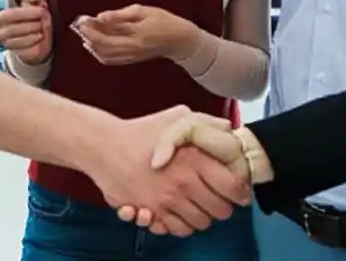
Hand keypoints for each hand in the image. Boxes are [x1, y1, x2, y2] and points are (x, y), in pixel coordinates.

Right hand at [0, 0, 51, 64]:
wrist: (41, 37)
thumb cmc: (34, 15)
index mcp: (3, 18)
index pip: (10, 15)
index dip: (27, 12)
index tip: (42, 10)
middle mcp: (1, 33)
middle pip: (15, 29)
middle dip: (34, 23)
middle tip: (45, 20)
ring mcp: (9, 46)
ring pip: (21, 40)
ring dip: (36, 33)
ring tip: (43, 28)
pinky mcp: (19, 55)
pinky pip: (28, 51)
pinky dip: (38, 44)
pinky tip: (40, 38)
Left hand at [73, 4, 200, 65]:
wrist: (179, 40)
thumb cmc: (164, 20)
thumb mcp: (143, 10)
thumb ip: (120, 15)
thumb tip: (100, 17)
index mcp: (135, 35)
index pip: (105, 36)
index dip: (90, 29)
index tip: (82, 20)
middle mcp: (131, 49)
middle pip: (102, 48)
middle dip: (88, 37)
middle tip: (81, 26)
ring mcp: (131, 57)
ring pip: (104, 56)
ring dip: (92, 46)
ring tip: (86, 34)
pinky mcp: (132, 60)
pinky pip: (111, 60)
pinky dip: (99, 53)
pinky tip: (95, 45)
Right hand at [84, 106, 250, 236]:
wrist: (105, 147)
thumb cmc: (141, 131)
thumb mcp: (177, 116)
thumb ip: (206, 122)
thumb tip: (229, 129)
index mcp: (195, 159)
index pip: (232, 186)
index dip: (241, 192)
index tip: (240, 192)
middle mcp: (184, 183)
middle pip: (221, 210)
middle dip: (223, 206)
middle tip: (218, 199)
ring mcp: (167, 201)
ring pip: (201, 223)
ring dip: (204, 217)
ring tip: (199, 206)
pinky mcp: (152, 213)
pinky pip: (179, 230)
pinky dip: (184, 225)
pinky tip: (182, 213)